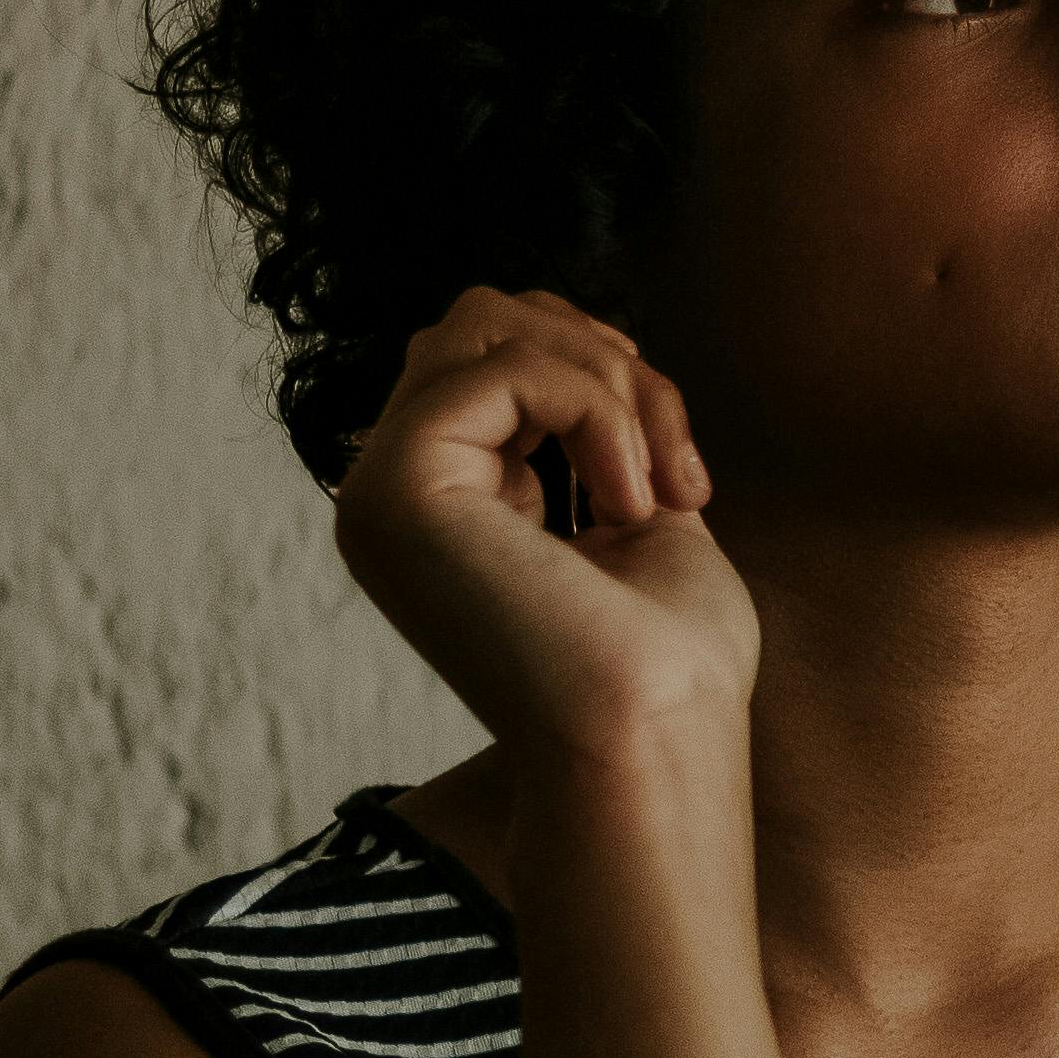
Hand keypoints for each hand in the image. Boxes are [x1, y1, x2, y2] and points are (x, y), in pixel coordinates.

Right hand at [328, 285, 756, 760]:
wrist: (654, 742)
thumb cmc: (670, 662)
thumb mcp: (635, 511)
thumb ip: (595, 432)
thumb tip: (594, 344)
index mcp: (441, 502)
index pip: (497, 351)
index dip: (604, 372)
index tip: (679, 474)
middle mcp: (391, 492)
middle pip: (483, 315)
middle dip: (607, 361)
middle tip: (674, 469)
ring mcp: (379, 490)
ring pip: (489, 323)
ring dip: (612, 385)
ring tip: (655, 490)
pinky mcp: (393, 487)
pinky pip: (504, 366)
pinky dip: (597, 413)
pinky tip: (627, 504)